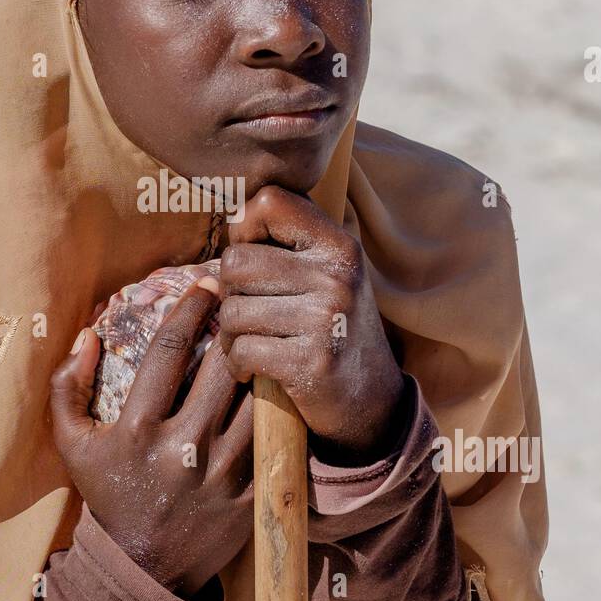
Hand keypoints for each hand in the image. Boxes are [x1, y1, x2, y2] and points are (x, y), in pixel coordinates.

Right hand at [50, 280, 253, 599]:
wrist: (145, 571)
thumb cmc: (108, 496)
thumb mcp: (73, 446)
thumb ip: (68, 387)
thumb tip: (87, 334)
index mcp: (136, 431)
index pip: (168, 352)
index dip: (190, 308)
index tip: (206, 283)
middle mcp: (182, 449)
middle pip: (222, 367)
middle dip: (237, 321)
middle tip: (248, 293)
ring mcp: (221, 473)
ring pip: (256, 398)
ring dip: (264, 358)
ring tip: (269, 329)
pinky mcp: (251, 493)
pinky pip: (273, 435)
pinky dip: (279, 402)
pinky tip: (281, 376)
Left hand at [217, 185, 408, 461]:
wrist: (371, 398)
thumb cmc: (332, 326)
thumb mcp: (326, 273)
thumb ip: (288, 241)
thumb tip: (230, 216)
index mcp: (339, 245)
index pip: (267, 202)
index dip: (244, 229)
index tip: (253, 257)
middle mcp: (337, 276)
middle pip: (236, 262)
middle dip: (231, 291)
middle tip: (250, 310)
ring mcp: (326, 319)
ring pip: (232, 310)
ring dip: (231, 333)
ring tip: (252, 340)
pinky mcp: (311, 362)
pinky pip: (241, 351)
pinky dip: (237, 364)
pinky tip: (252, 368)